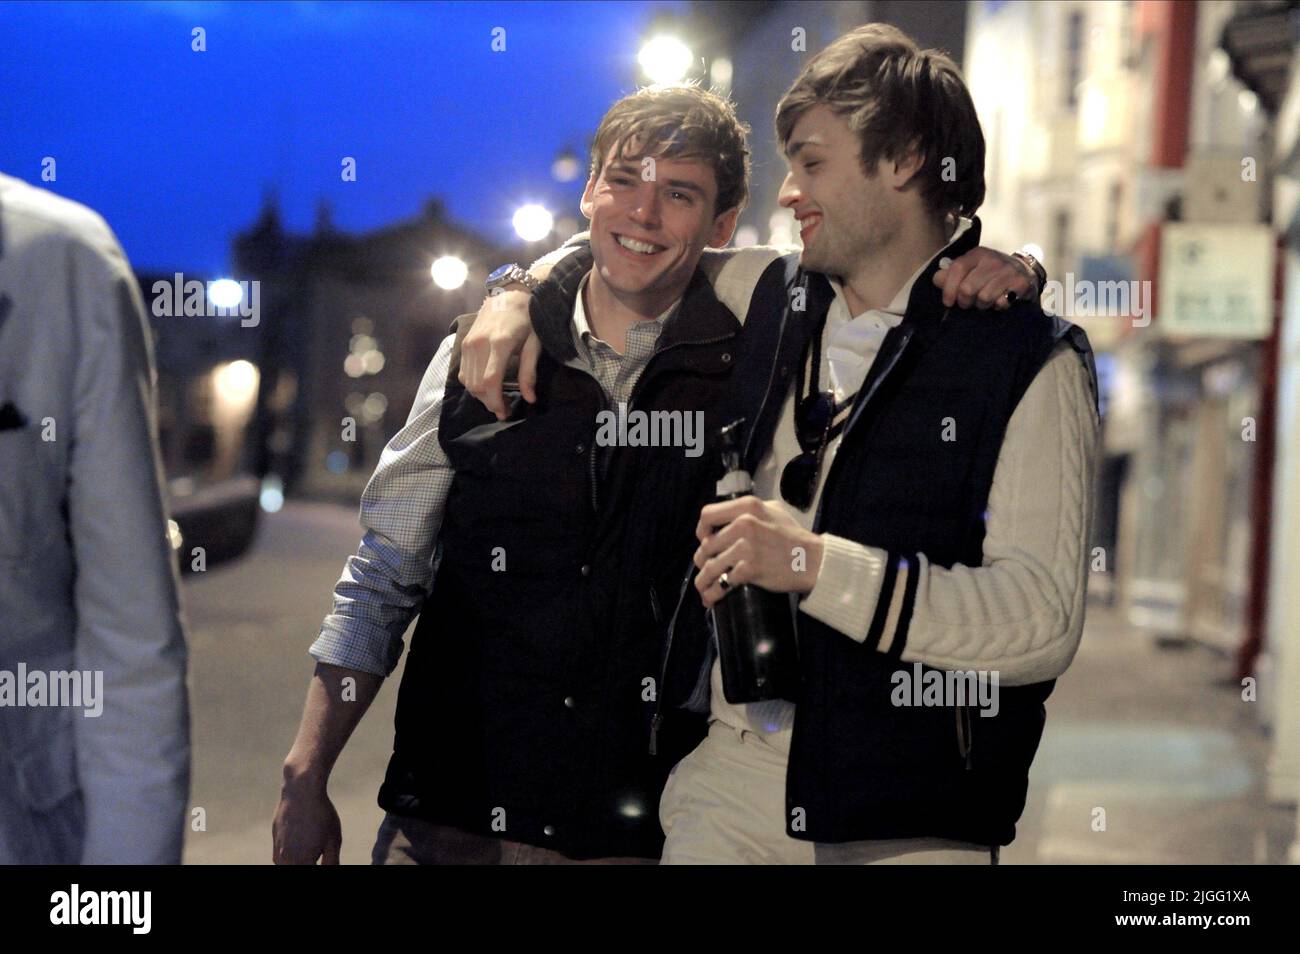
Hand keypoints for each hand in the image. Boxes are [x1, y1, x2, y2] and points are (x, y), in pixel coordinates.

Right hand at [272, 774, 341, 864]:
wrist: (301, 791)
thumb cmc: (322, 816)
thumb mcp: (334, 841)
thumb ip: (332, 863)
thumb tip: (332, 871)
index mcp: (301, 863)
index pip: (310, 874)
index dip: (319, 865)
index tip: (323, 857)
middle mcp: (285, 860)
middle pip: (297, 869)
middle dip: (309, 863)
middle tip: (319, 850)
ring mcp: (277, 851)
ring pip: (289, 865)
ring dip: (300, 860)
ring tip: (313, 843)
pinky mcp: (274, 841)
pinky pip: (282, 856)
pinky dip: (292, 854)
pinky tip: (303, 838)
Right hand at [459, 288, 542, 419]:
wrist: (511, 292)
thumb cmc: (528, 318)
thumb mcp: (534, 344)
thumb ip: (529, 371)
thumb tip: (530, 398)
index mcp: (499, 344)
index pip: (490, 381)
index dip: (496, 401)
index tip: (505, 413)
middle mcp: (479, 344)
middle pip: (476, 384)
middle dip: (488, 402)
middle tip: (503, 409)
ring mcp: (468, 343)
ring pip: (467, 380)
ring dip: (480, 395)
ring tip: (495, 399)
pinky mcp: (464, 342)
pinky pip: (463, 371)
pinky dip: (472, 383)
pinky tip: (485, 386)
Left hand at [693, 496, 823, 607]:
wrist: (812, 560)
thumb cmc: (793, 536)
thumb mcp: (772, 510)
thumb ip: (749, 511)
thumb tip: (725, 521)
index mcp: (747, 506)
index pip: (708, 515)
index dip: (701, 530)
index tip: (705, 540)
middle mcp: (744, 523)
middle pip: (706, 545)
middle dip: (703, 560)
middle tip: (707, 569)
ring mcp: (746, 547)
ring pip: (710, 566)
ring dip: (703, 581)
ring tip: (703, 588)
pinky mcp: (750, 569)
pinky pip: (722, 583)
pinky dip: (714, 593)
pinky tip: (712, 599)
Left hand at [931, 246, 1037, 309]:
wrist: (1026, 271)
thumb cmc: (991, 273)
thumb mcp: (971, 269)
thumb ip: (952, 274)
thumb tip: (937, 279)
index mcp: (977, 254)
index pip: (957, 269)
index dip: (948, 289)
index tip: (948, 302)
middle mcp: (993, 260)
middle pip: (967, 288)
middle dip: (965, 301)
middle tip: (969, 303)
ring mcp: (1008, 271)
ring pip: (984, 297)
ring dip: (982, 305)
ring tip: (986, 301)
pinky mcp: (1021, 283)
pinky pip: (1002, 303)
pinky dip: (998, 306)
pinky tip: (1000, 301)